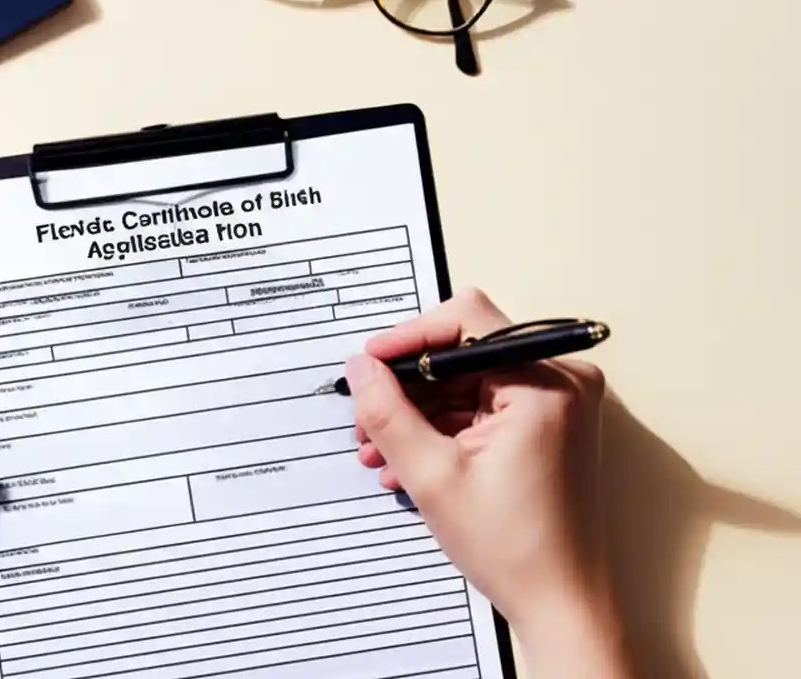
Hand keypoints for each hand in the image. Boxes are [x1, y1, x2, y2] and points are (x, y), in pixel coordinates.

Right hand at [345, 290, 632, 678]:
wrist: (560, 603)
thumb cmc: (516, 547)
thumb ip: (387, 413)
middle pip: (463, 352)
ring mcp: (556, 405)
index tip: (371, 365)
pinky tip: (408, 459)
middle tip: (367, 419)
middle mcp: (561, 383)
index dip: (409, 338)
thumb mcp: (431, 475)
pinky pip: (483, 405)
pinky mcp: (547, 426)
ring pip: (467, 381)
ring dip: (419, 411)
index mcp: (545, 384)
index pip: (466, 320)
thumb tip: (361, 369)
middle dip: (408, 386)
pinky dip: (443, 427)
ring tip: (380, 449)